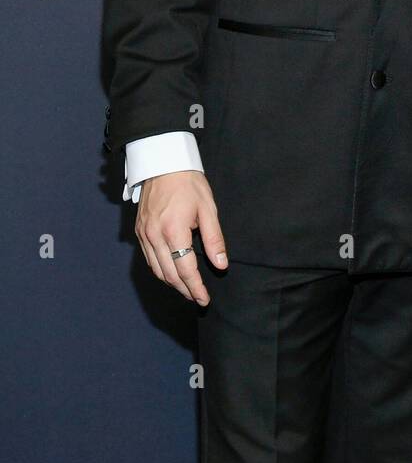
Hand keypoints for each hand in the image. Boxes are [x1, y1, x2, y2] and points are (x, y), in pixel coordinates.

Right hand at [135, 171, 226, 305]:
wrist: (163, 163)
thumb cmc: (189, 183)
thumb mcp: (208, 209)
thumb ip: (214, 239)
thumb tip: (221, 264)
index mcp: (174, 230)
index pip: (185, 269)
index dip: (196, 288)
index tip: (204, 299)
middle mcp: (154, 236)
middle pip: (169, 274)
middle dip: (185, 289)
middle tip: (197, 298)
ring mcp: (144, 234)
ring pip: (157, 270)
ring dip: (172, 283)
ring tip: (187, 289)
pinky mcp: (139, 231)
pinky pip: (149, 259)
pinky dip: (161, 270)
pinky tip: (172, 273)